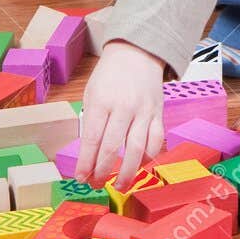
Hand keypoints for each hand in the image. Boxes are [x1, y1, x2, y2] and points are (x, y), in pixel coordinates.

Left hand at [75, 41, 165, 189]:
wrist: (138, 52)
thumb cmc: (110, 75)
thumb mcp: (91, 92)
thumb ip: (91, 121)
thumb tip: (88, 154)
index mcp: (101, 101)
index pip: (91, 139)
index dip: (85, 163)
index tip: (80, 177)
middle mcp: (123, 107)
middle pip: (112, 148)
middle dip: (102, 172)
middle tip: (96, 184)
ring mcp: (143, 111)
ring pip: (137, 149)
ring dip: (127, 172)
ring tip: (119, 186)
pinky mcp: (158, 114)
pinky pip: (156, 140)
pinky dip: (149, 157)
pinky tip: (140, 165)